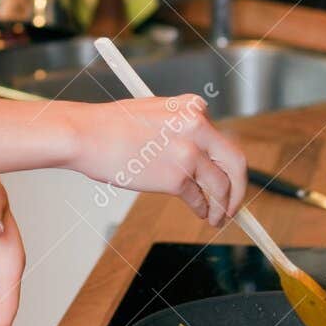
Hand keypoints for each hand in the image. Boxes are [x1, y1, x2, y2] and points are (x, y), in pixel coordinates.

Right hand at [67, 93, 246, 230]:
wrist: (86, 135)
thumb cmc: (111, 125)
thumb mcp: (157, 113)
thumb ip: (182, 127)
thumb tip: (198, 153)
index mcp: (193, 107)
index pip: (222, 139)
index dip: (226, 164)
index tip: (227, 176)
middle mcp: (198, 127)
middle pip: (235, 162)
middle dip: (239, 188)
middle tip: (235, 204)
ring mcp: (189, 153)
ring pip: (221, 186)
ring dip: (223, 206)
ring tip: (218, 217)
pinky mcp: (176, 178)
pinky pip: (199, 199)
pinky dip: (204, 210)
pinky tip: (202, 214)